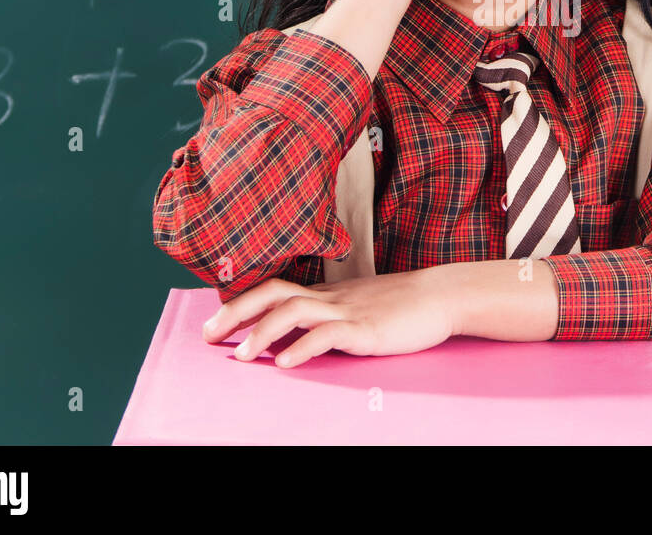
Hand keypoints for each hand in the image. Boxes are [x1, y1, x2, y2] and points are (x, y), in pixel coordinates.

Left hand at [201, 269, 457, 367]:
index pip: (275, 289)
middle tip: (209, 335)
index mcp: (328, 294)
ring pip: (293, 312)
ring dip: (262, 332)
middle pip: (273, 294)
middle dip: (236, 313)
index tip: (215, 322)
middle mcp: (331, 298)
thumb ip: (331, 317)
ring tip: (242, 356)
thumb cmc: (404, 305)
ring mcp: (347, 311)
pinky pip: (328, 335)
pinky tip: (287, 363)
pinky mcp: (365, 329)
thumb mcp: (360, 307)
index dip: (242, 303)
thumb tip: (300, 338)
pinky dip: (303, 348)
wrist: (442, 295)